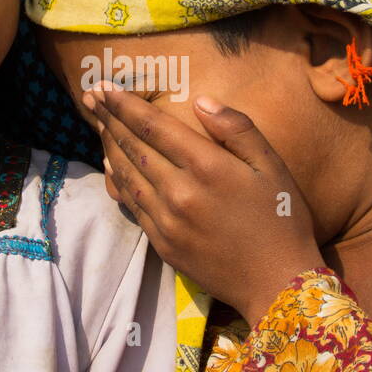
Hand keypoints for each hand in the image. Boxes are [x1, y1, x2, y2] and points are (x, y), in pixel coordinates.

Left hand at [83, 83, 326, 325]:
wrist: (277, 284)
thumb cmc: (282, 219)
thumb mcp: (272, 166)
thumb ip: (237, 129)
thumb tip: (201, 100)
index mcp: (207, 167)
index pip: (154, 127)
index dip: (126, 105)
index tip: (104, 88)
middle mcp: (179, 191)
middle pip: (133, 147)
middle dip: (109, 119)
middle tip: (89, 97)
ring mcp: (167, 221)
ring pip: (127, 175)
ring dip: (109, 146)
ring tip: (98, 124)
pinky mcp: (163, 244)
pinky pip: (132, 205)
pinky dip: (118, 181)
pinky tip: (111, 166)